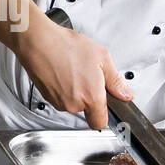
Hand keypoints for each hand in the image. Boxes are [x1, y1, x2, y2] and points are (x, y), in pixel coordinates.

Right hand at [15, 18, 132, 128]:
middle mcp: (74, 104)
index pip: (100, 122)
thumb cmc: (66, 46)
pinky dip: (62, 87)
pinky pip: (60, 97)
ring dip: (75, 91)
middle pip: (86, 110)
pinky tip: (63, 71)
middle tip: (88, 75)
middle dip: (89, 95)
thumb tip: (126, 94)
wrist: (38, 41)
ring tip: (73, 69)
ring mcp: (58, 101)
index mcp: (91, 97)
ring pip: (72, 103)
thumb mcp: (101, 57)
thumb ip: (115, 80)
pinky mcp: (47, 97)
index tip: (105, 106)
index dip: (104, 115)